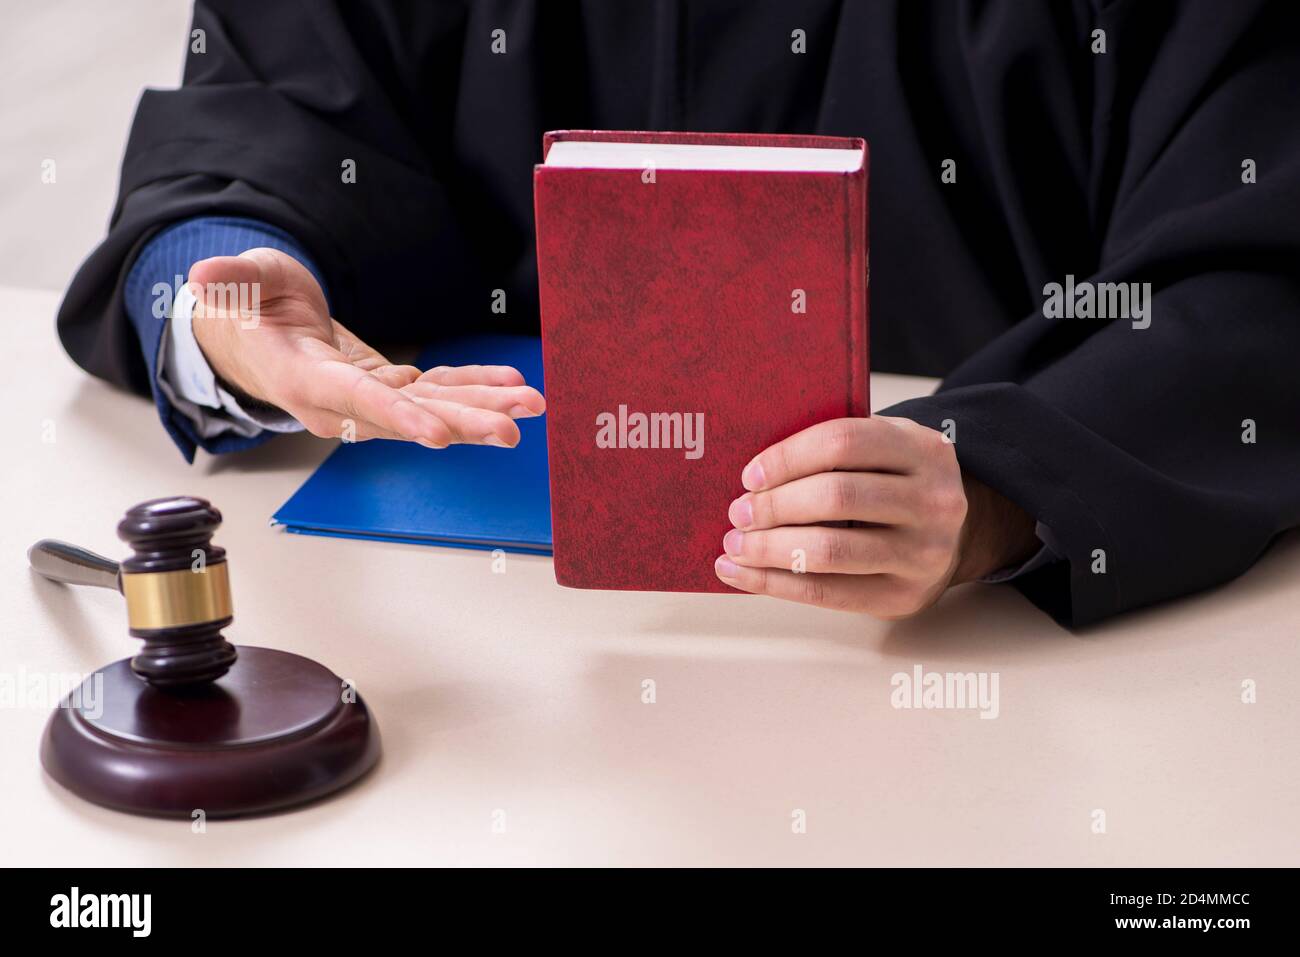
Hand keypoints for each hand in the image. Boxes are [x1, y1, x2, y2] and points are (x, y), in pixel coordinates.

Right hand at [189, 248, 544, 445]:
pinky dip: (472, 386)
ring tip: (530, 406)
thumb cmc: (247, 307)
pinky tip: (511, 384)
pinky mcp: (387, 388)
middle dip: (461, 423)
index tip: (440, 435)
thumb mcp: (238, 285)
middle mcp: (340, 404)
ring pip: (430, 409)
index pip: (355, 402)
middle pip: (407, 417)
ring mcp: (367, 401)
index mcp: (303, 380)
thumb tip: (204, 276)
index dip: (398, 417)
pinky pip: (436, 391)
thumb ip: (230, 282)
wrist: (255, 334)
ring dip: (482, 408)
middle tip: (510, 429)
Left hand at [713, 416, 1038, 617]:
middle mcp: (933, 501)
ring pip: (830, 550)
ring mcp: (923, 553)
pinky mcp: (904, 596)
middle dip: (774, 506)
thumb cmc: (897, 486)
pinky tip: (742, 574)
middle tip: (739, 512)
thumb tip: (754, 475)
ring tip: (735, 545)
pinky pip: (827, 592)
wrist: (957, 537)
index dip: (788, 457)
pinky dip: (775, 584)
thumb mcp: (885, 450)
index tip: (750, 475)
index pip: (843, 442)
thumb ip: (837, 450)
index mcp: (923, 450)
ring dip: (768, 549)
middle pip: (835, 497)